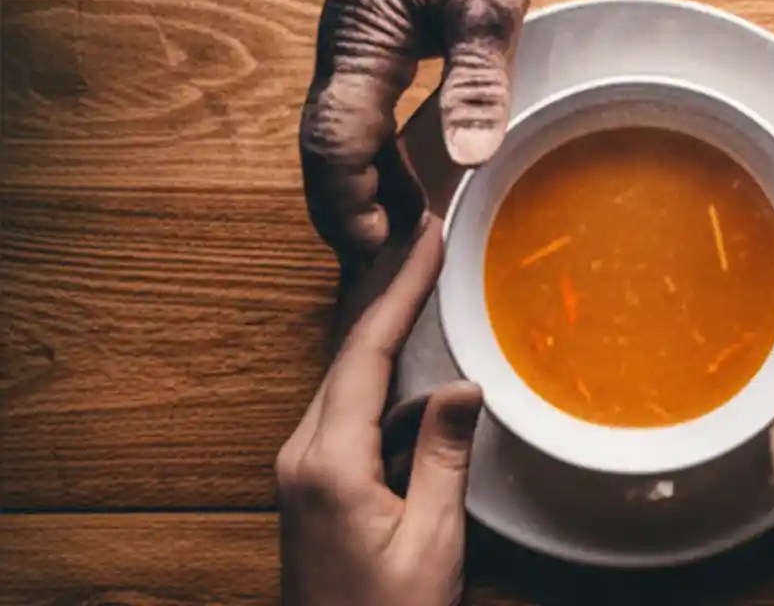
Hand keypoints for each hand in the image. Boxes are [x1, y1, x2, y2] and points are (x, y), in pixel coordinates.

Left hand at [275, 215, 483, 605]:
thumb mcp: (431, 540)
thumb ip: (444, 457)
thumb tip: (462, 388)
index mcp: (328, 464)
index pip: (365, 353)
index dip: (398, 290)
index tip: (425, 241)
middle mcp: (303, 456)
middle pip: (350, 355)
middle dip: (389, 294)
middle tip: (423, 243)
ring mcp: (304, 471)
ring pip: (352, 385)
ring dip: (390, 342)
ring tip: (428, 294)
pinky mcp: (315, 486)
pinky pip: (355, 421)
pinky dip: (391, 397)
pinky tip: (426, 396)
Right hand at [300, 0, 535, 260]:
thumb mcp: (489, 1)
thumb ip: (476, 77)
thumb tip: (469, 155)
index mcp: (361, 44)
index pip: (333, 142)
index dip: (348, 204)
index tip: (378, 248)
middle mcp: (342, 54)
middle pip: (322, 153)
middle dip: (345, 213)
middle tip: (384, 263)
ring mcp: (348, 53)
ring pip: (335, 141)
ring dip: (358, 194)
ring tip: (397, 242)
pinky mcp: (365, 51)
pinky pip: (354, 121)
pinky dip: (371, 164)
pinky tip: (403, 189)